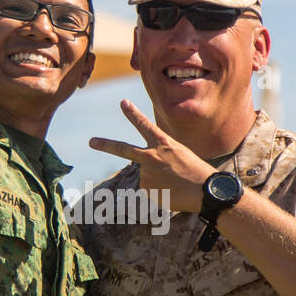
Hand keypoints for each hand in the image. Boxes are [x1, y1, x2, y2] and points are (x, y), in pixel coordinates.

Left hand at [89, 100, 216, 212]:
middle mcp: (150, 156)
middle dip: (105, 144)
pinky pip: (150, 190)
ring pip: (147, 176)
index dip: (132, 113)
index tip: (123, 103)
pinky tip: (172, 192)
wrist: (204, 191)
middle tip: (91, 142)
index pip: (144, 124)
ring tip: (176, 184)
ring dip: (159, 181)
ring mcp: (146, 173)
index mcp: (162, 143)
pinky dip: (160, 192)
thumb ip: (160, 156)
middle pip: (122, 149)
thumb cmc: (196, 171)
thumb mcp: (180, 154)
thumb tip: (146, 172)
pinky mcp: (146, 189)